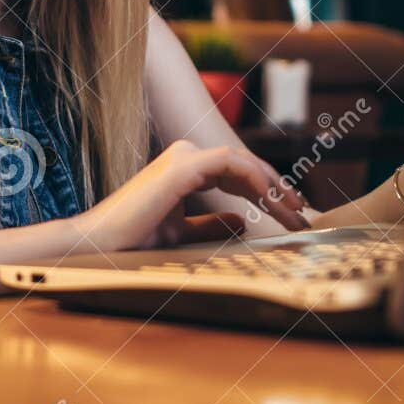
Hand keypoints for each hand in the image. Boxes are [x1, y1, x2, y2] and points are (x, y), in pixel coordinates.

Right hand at [71, 139, 310, 251]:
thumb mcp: (183, 234)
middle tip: (302, 217)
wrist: (101, 247)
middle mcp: (187, 156)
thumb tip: (241, 221)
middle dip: (279, 189)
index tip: (291, 216)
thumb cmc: (134, 242)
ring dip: (274, 186)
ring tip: (294, 214)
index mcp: (187, 169)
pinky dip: (257, 180)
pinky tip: (273, 203)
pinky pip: (233, 164)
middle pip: (247, 166)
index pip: (239, 173)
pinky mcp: (184, 167)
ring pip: (245, 162)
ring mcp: (185, 158)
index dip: (268, 191)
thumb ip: (211, 225)